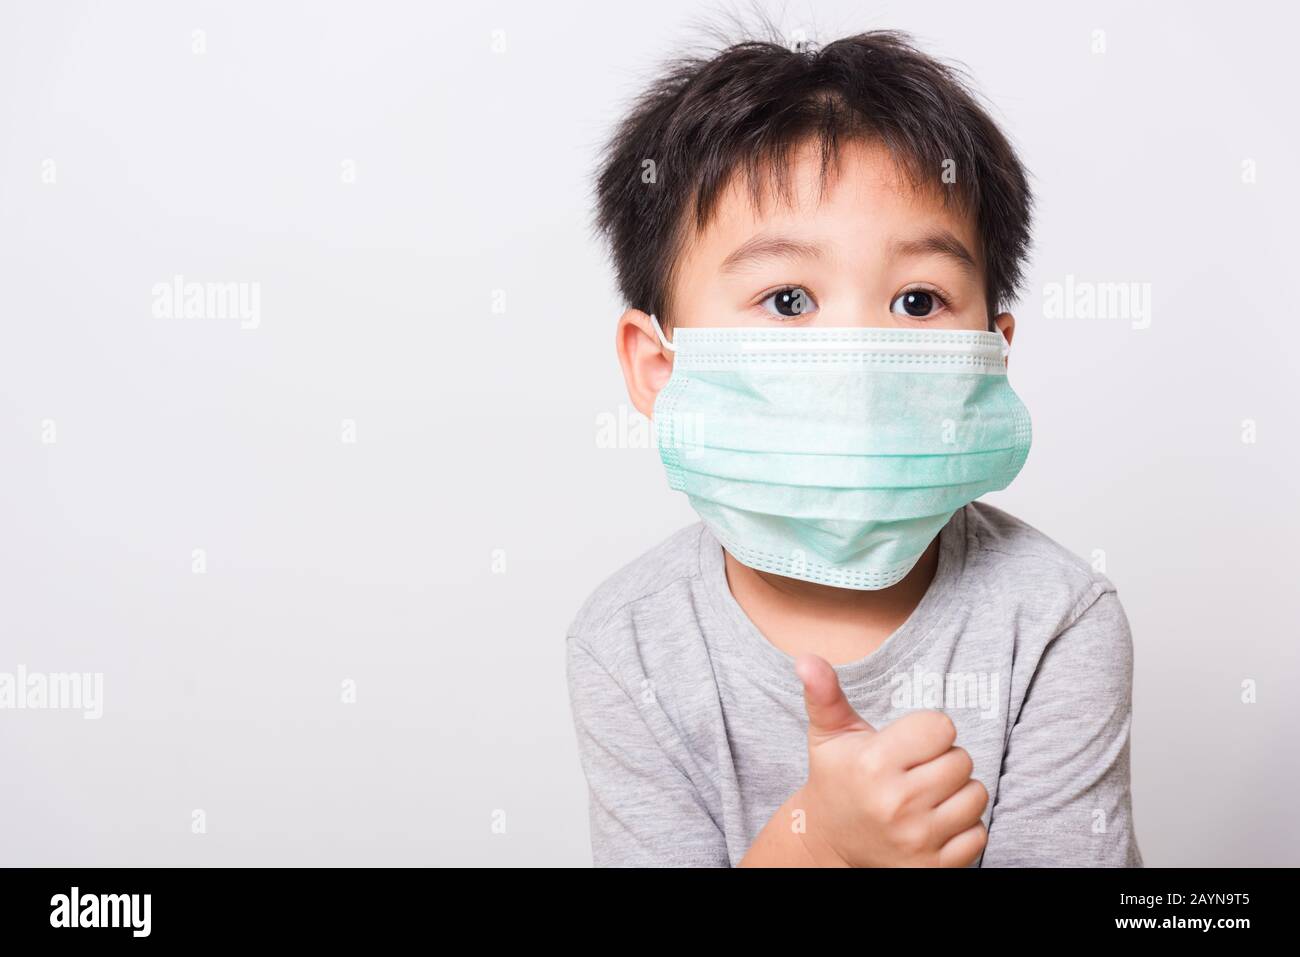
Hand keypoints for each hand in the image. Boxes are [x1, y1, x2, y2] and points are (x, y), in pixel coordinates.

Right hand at [792, 653, 988, 866]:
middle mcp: (897, 804)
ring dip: (957, 792)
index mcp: (874, 764)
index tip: (908, 743)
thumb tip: (806, 658)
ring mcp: (917, 839)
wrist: (830, 841)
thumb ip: (824, 693)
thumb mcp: (829, 735)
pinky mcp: (933, 867)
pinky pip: (979, 834)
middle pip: (962, 760)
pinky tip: (934, 822)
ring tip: (927, 794)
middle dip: (943, 759)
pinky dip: (963, 827)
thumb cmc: (837, 777)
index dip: (928, 730)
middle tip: (915, 770)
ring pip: (976, 795)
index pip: (942, 727)